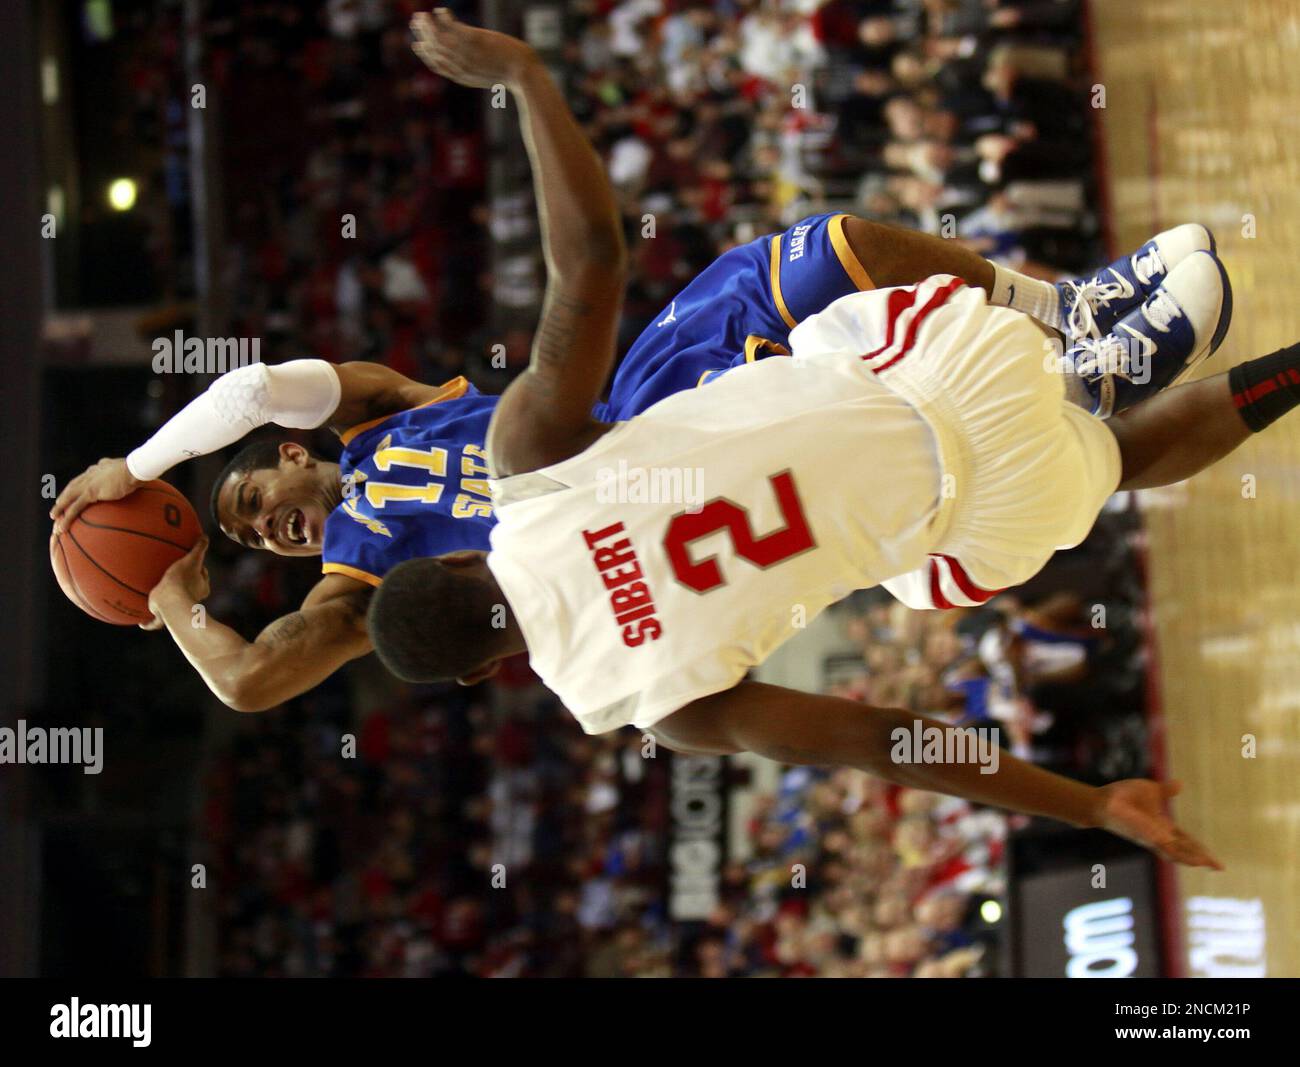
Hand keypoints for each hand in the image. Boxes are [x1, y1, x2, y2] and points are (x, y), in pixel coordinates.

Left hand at [50, 457, 139, 533]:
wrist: (134, 469)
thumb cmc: (135, 469)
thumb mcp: (124, 468)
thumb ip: (119, 470)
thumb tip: (122, 473)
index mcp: (96, 469)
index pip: (82, 479)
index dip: (75, 487)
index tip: (71, 494)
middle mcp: (89, 475)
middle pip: (71, 488)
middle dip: (63, 498)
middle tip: (57, 507)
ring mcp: (88, 484)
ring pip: (68, 498)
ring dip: (59, 509)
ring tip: (54, 517)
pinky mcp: (90, 493)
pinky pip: (75, 508)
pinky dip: (67, 517)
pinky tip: (63, 526)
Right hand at [145, 537, 209, 627]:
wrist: (171, 604)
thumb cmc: (182, 582)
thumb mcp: (191, 560)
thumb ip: (199, 548)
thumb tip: (205, 535)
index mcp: (200, 588)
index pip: (202, 576)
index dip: (199, 570)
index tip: (192, 566)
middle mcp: (192, 600)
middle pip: (189, 592)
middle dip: (183, 589)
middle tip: (173, 582)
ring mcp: (178, 611)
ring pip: (173, 610)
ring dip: (166, 607)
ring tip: (155, 603)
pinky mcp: (163, 620)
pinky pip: (156, 622)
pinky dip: (149, 623)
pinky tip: (142, 624)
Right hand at [410, 8, 536, 89]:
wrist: (523, 74)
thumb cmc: (513, 76)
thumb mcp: (491, 77)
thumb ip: (479, 72)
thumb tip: (479, 69)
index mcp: (463, 76)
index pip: (438, 66)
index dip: (426, 56)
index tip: (418, 45)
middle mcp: (460, 65)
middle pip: (435, 50)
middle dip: (423, 35)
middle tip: (415, 23)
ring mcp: (466, 53)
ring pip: (439, 38)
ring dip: (428, 25)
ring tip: (421, 15)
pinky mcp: (474, 40)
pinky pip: (452, 27)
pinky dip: (444, 19)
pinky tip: (440, 11)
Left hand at [1095, 779, 1223, 870]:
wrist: (1103, 801)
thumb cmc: (1124, 796)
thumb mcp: (1151, 791)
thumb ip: (1166, 791)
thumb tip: (1180, 784)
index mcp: (1163, 827)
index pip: (1186, 840)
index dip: (1200, 848)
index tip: (1215, 860)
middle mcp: (1160, 837)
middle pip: (1186, 850)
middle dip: (1202, 858)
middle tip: (1219, 867)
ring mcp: (1154, 839)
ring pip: (1178, 854)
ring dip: (1194, 858)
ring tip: (1211, 864)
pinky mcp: (1148, 838)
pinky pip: (1168, 849)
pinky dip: (1181, 855)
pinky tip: (1192, 859)